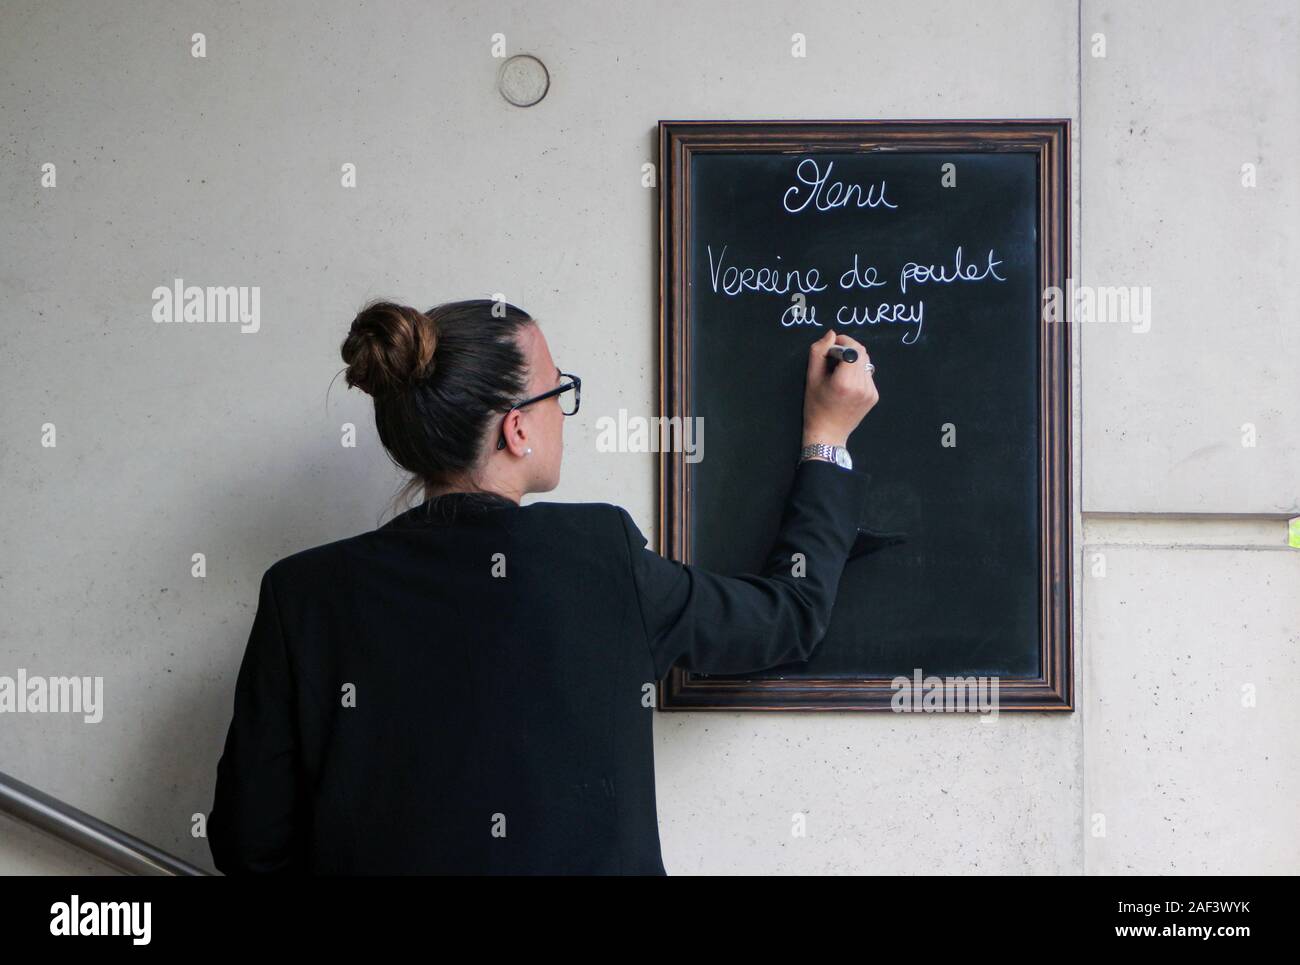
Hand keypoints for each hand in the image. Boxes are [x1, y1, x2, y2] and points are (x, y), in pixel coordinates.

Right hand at [801, 329, 878, 448]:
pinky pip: (868, 375)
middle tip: (833, 358)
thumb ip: (818, 352)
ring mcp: (871, 392)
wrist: (828, 434)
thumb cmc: (816, 407)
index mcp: (846, 382)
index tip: (831, 347)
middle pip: (862, 353)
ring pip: (866, 362)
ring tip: (839, 372)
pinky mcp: (874, 396)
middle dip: (848, 349)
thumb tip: (831, 334)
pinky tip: (846, 384)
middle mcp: (862, 386)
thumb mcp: (811, 378)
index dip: (842, 342)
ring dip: (853, 361)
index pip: (853, 349)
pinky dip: (857, 373)